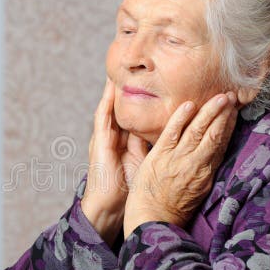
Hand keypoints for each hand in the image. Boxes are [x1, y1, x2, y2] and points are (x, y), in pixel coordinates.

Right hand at [81, 78, 148, 243]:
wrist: (110, 207)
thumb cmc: (127, 189)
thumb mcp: (144, 162)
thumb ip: (151, 145)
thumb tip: (170, 132)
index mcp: (125, 139)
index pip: (135, 111)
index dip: (142, 95)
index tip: (150, 77)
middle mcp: (114, 135)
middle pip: (122, 104)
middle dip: (126, 84)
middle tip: (131, 62)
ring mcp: (104, 138)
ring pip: (111, 106)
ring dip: (114, 87)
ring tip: (118, 67)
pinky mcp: (99, 143)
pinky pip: (103, 118)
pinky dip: (106, 102)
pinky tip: (109, 87)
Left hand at [123, 92, 237, 235]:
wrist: (153, 219)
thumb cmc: (173, 207)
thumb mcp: (198, 189)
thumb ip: (205, 169)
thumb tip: (213, 153)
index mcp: (206, 172)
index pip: (222, 143)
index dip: (230, 125)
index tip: (236, 110)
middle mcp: (196, 164)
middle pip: (215, 134)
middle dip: (225, 114)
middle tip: (233, 95)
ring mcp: (177, 159)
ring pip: (198, 130)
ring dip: (210, 112)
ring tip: (221, 96)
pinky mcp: (159, 156)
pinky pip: (172, 133)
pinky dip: (180, 118)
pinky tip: (189, 105)